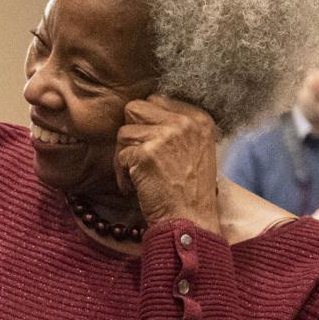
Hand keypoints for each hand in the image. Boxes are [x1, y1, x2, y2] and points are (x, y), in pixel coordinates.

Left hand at [114, 95, 221, 233]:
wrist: (191, 220)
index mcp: (199, 118)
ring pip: (123, 132)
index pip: (157, 99)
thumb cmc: (190, 190)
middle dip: (131, 133)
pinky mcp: (146, 153)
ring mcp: (165, 136)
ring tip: (138, 176)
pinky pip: (119, 155)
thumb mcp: (198, 148)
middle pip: (136, 108)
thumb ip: (177, 127)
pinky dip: (122, 175)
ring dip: (124, 156)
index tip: (149, 145)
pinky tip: (135, 188)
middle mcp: (184, 123)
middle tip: (137, 156)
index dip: (147, 122)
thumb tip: (147, 109)